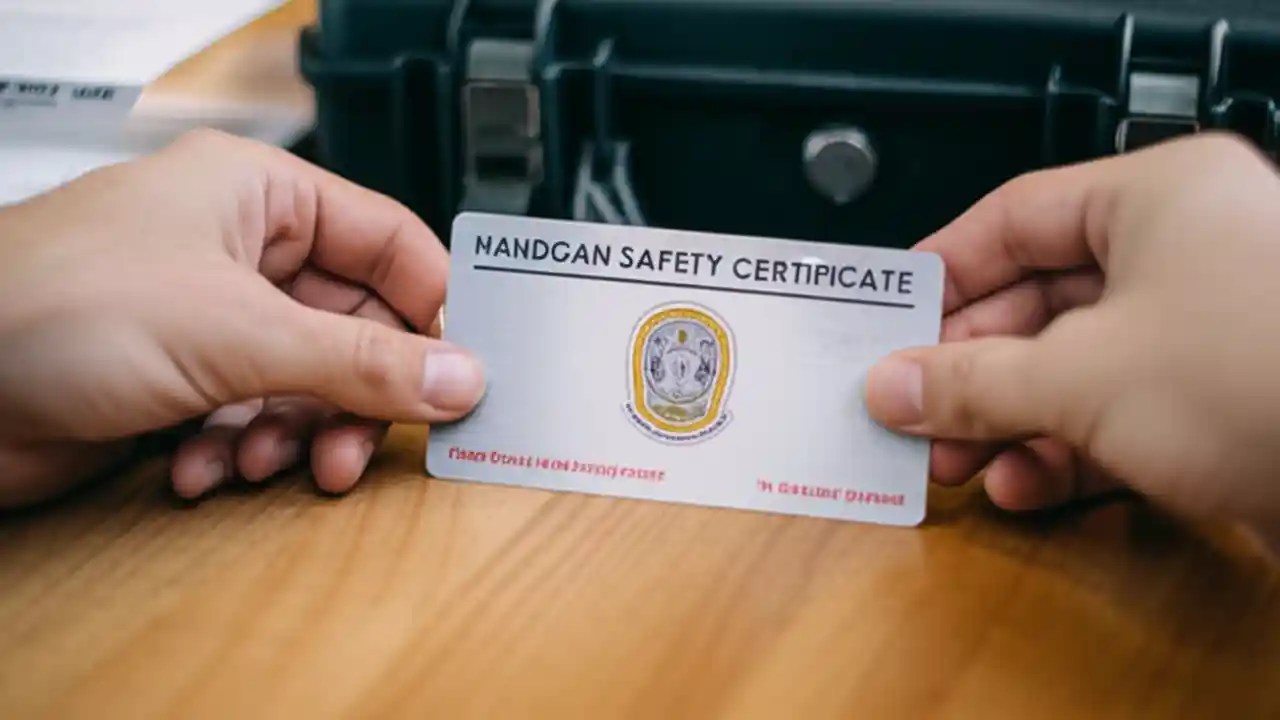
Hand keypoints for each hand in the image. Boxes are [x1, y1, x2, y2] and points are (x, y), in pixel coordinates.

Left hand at [0, 130, 484, 507]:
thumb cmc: (48, 307)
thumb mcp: (239, 333)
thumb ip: (362, 362)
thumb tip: (457, 376)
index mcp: (260, 196)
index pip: (389, 244)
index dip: (431, 310)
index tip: (462, 373)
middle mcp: (237, 250)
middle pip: (351, 326)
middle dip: (352, 397)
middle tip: (358, 446)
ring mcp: (205, 314)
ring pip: (303, 380)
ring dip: (291, 432)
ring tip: (262, 462)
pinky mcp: (174, 376)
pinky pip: (249, 413)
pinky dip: (234, 448)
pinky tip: (199, 466)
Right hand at [864, 133, 1279, 545]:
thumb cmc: (1264, 376)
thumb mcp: (1081, 374)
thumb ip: (972, 380)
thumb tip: (893, 386)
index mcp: (1158, 200)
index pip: (1016, 217)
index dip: (943, 271)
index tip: (889, 319)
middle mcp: (1185, 254)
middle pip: (1038, 302)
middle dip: (968, 369)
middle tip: (908, 409)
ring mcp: (1208, 333)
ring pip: (1073, 368)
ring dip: (1006, 421)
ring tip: (954, 462)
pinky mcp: (1223, 405)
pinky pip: (1117, 416)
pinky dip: (1062, 452)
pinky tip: (1023, 486)